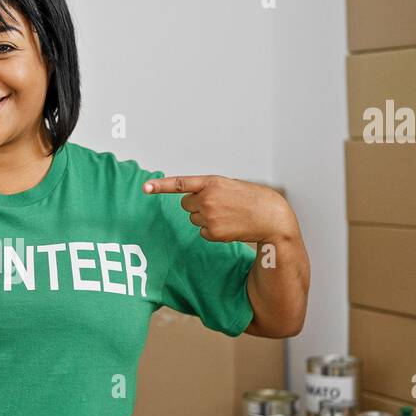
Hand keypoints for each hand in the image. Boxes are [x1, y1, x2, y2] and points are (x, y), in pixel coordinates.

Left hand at [142, 174, 296, 242]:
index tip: (145, 187)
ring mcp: (208, 217)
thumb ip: (207, 189)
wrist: (269, 216)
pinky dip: (211, 231)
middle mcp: (207, 199)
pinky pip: (201, 232)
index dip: (160, 185)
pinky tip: (228, 226)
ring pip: (193, 219)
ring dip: (205, 217)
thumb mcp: (228, 185)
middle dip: (197, 205)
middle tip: (219, 205)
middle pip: (185, 204)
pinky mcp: (212, 233)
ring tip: (227, 215)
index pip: (180, 183)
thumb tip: (189, 202)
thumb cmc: (250, 199)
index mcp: (211, 182)